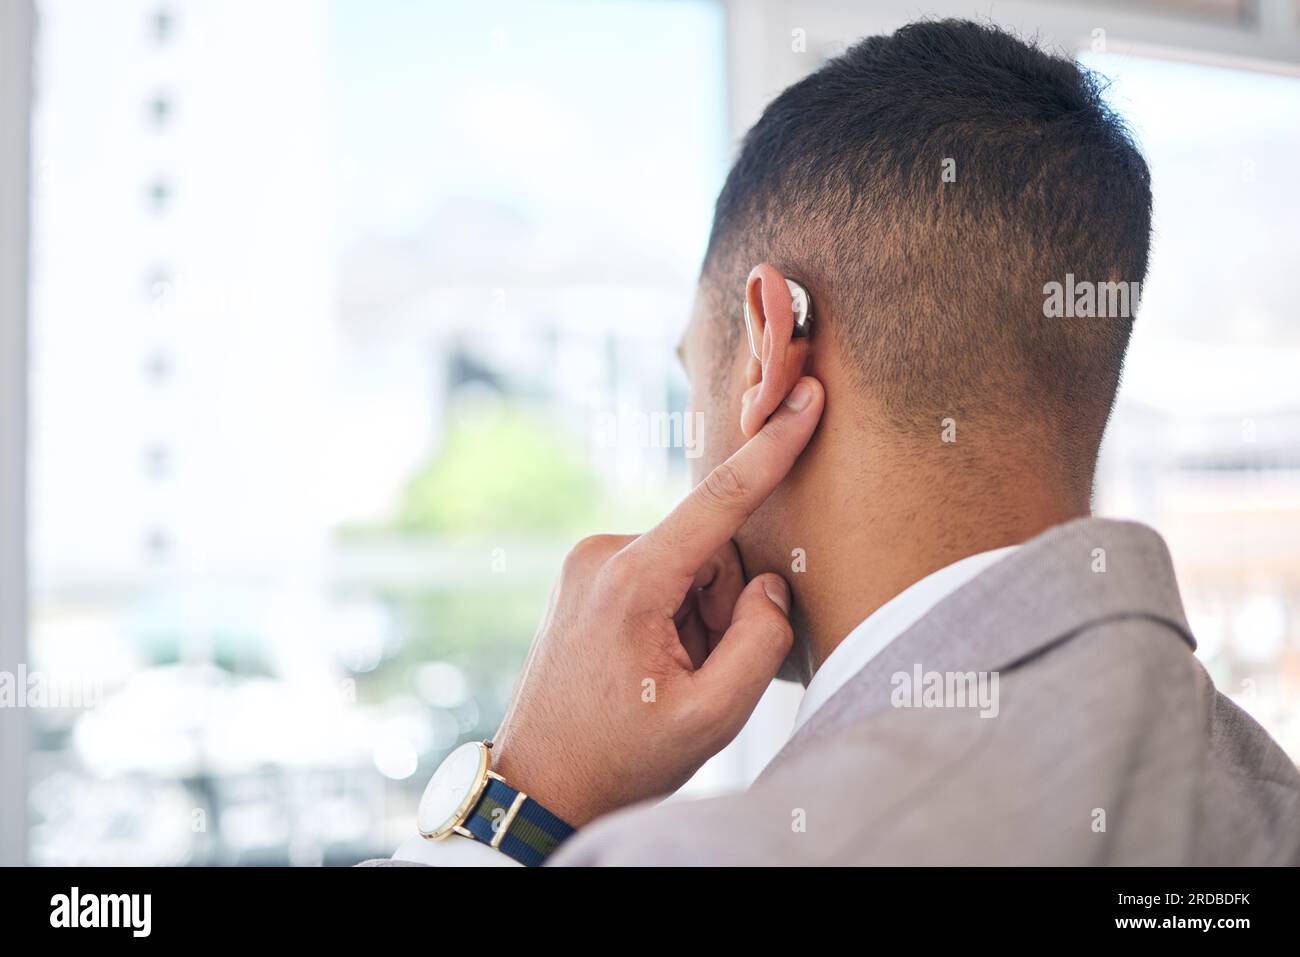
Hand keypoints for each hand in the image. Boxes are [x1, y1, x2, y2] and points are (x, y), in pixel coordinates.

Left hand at [491, 376, 824, 826]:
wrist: (541, 784)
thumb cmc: (622, 756)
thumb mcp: (713, 716)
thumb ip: (761, 641)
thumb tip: (769, 585)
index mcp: (632, 582)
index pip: (719, 501)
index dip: (773, 450)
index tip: (808, 398)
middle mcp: (602, 554)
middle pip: (710, 551)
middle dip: (724, 606)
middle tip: (698, 671)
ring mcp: (587, 563)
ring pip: (687, 566)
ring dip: (698, 614)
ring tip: (668, 674)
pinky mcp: (584, 575)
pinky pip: (658, 574)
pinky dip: (674, 612)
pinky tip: (650, 662)